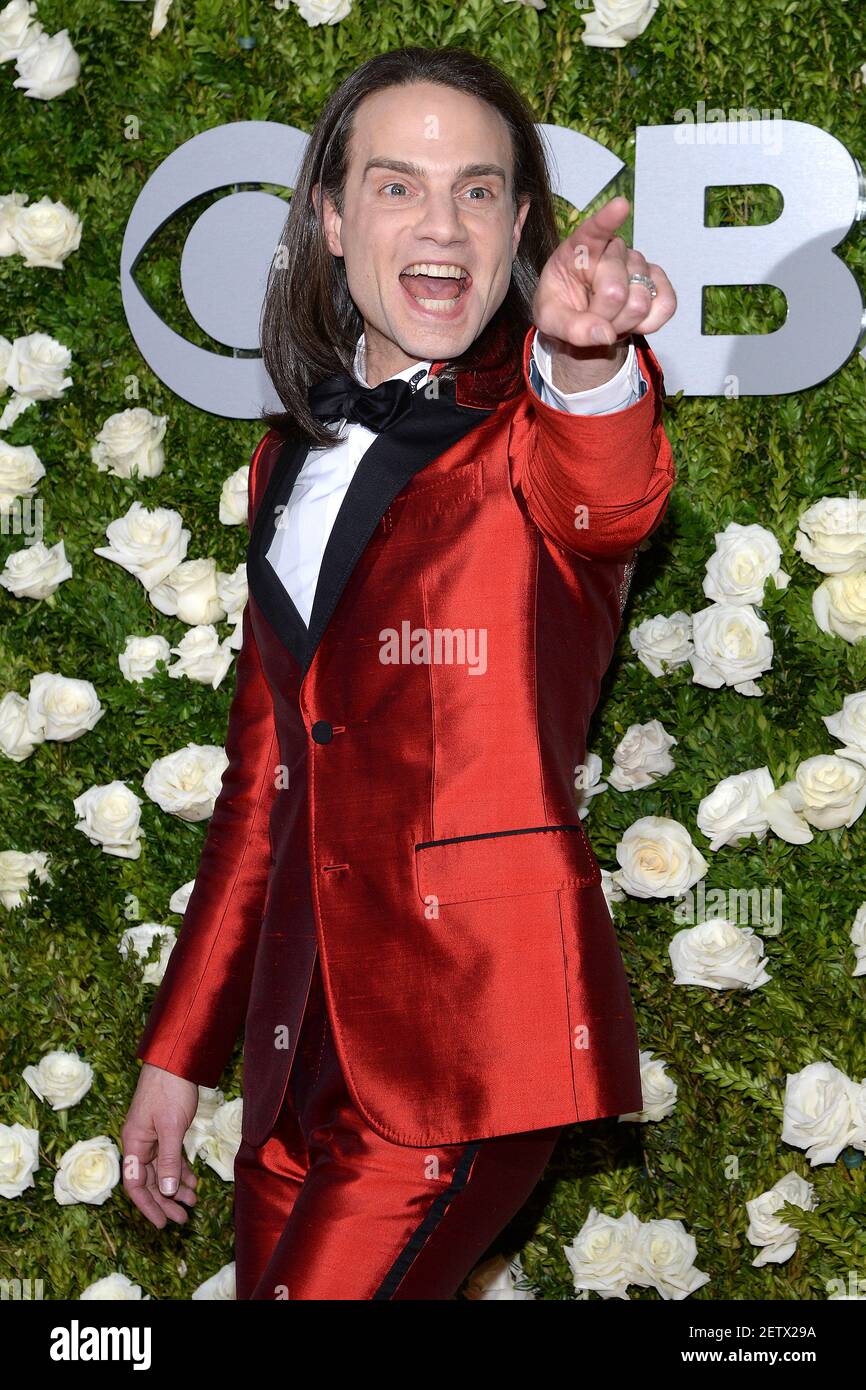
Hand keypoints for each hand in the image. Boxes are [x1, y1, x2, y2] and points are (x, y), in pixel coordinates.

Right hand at [122, 1063, 199, 1228]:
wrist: (175, 1060)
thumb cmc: (169, 1091)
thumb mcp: (171, 1127)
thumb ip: (169, 1159)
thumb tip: (168, 1191)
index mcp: (134, 1144)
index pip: (136, 1185)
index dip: (149, 1206)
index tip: (162, 1224)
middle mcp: (140, 1143)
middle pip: (150, 1181)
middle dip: (166, 1201)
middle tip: (183, 1219)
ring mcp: (152, 1137)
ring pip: (162, 1170)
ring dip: (176, 1187)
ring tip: (193, 1203)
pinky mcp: (165, 1129)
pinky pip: (170, 1157)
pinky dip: (181, 1170)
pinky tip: (193, 1182)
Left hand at [532, 195, 675, 357]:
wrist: (582, 322)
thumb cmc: (562, 310)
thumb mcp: (550, 321)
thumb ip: (571, 328)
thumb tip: (605, 334)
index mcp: (579, 249)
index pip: (594, 230)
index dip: (607, 220)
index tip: (620, 206)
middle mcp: (613, 250)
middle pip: (615, 290)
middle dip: (602, 317)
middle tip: (591, 319)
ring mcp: (638, 264)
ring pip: (639, 301)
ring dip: (622, 323)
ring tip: (608, 318)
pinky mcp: (659, 282)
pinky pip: (665, 305)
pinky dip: (649, 324)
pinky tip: (633, 322)